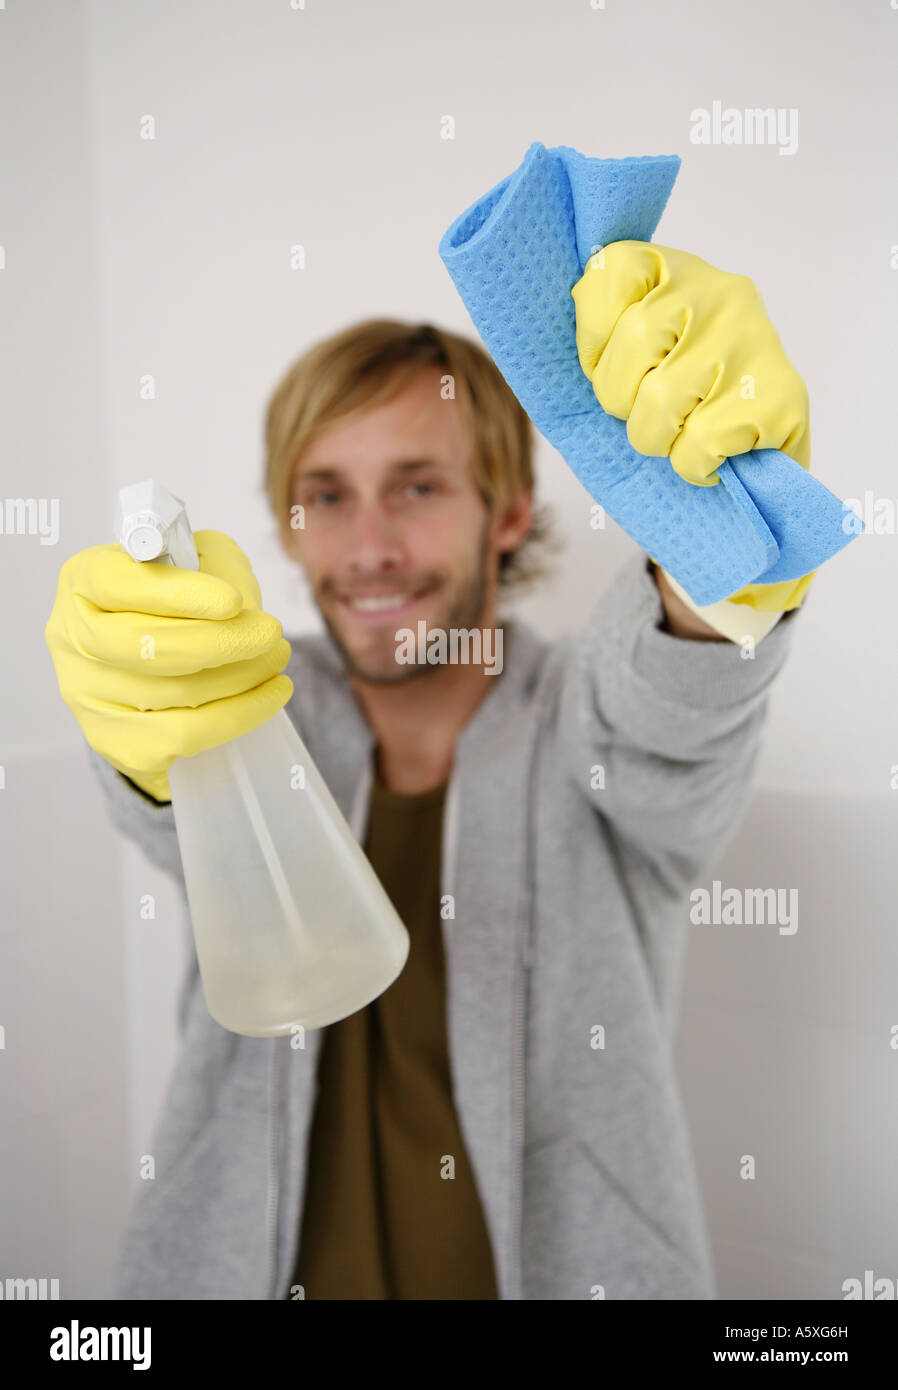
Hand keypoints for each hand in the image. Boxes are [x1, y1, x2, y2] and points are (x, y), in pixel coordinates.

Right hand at [45, 530, 292, 801]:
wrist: (150, 672)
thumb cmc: (174, 606)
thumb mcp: (195, 563)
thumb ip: (216, 563)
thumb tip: (243, 601)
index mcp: (84, 581)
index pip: (123, 585)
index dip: (180, 594)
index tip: (233, 601)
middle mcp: (73, 638)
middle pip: (149, 646)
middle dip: (223, 641)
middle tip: (270, 634)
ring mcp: (88, 695)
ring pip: (175, 693)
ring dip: (240, 679)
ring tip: (275, 663)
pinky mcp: (115, 741)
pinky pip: (186, 735)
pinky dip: (238, 716)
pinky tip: (265, 697)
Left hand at [572, 241, 813, 611]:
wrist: (753, 481)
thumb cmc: (673, 415)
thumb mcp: (628, 360)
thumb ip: (597, 340)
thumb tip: (542, 333)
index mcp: (672, 271)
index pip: (606, 272)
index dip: (593, 336)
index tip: (606, 367)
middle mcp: (721, 291)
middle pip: (636, 337)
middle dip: (622, 399)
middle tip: (643, 414)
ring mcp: (757, 340)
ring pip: (663, 397)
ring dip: (657, 439)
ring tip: (678, 438)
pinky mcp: (785, 395)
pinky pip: (704, 440)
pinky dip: (694, 465)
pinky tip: (712, 458)